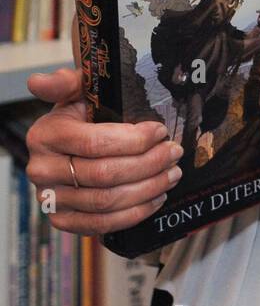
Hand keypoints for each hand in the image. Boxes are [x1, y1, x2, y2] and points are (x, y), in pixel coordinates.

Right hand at [24, 67, 183, 235]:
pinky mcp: (63, 219)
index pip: (95, 143)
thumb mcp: (78, 91)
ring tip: (172, 174)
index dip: (134, 140)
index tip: (161, 131)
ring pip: (105, 201)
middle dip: (148, 164)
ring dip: (147, 189)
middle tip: (174, 153)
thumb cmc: (81, 113)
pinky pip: (100, 225)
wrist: (68, 142)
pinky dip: (133, 214)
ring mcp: (51, 198)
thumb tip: (39, 80)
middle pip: (104, 174)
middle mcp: (42, 169)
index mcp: (46, 134)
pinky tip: (156, 198)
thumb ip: (69, 82)